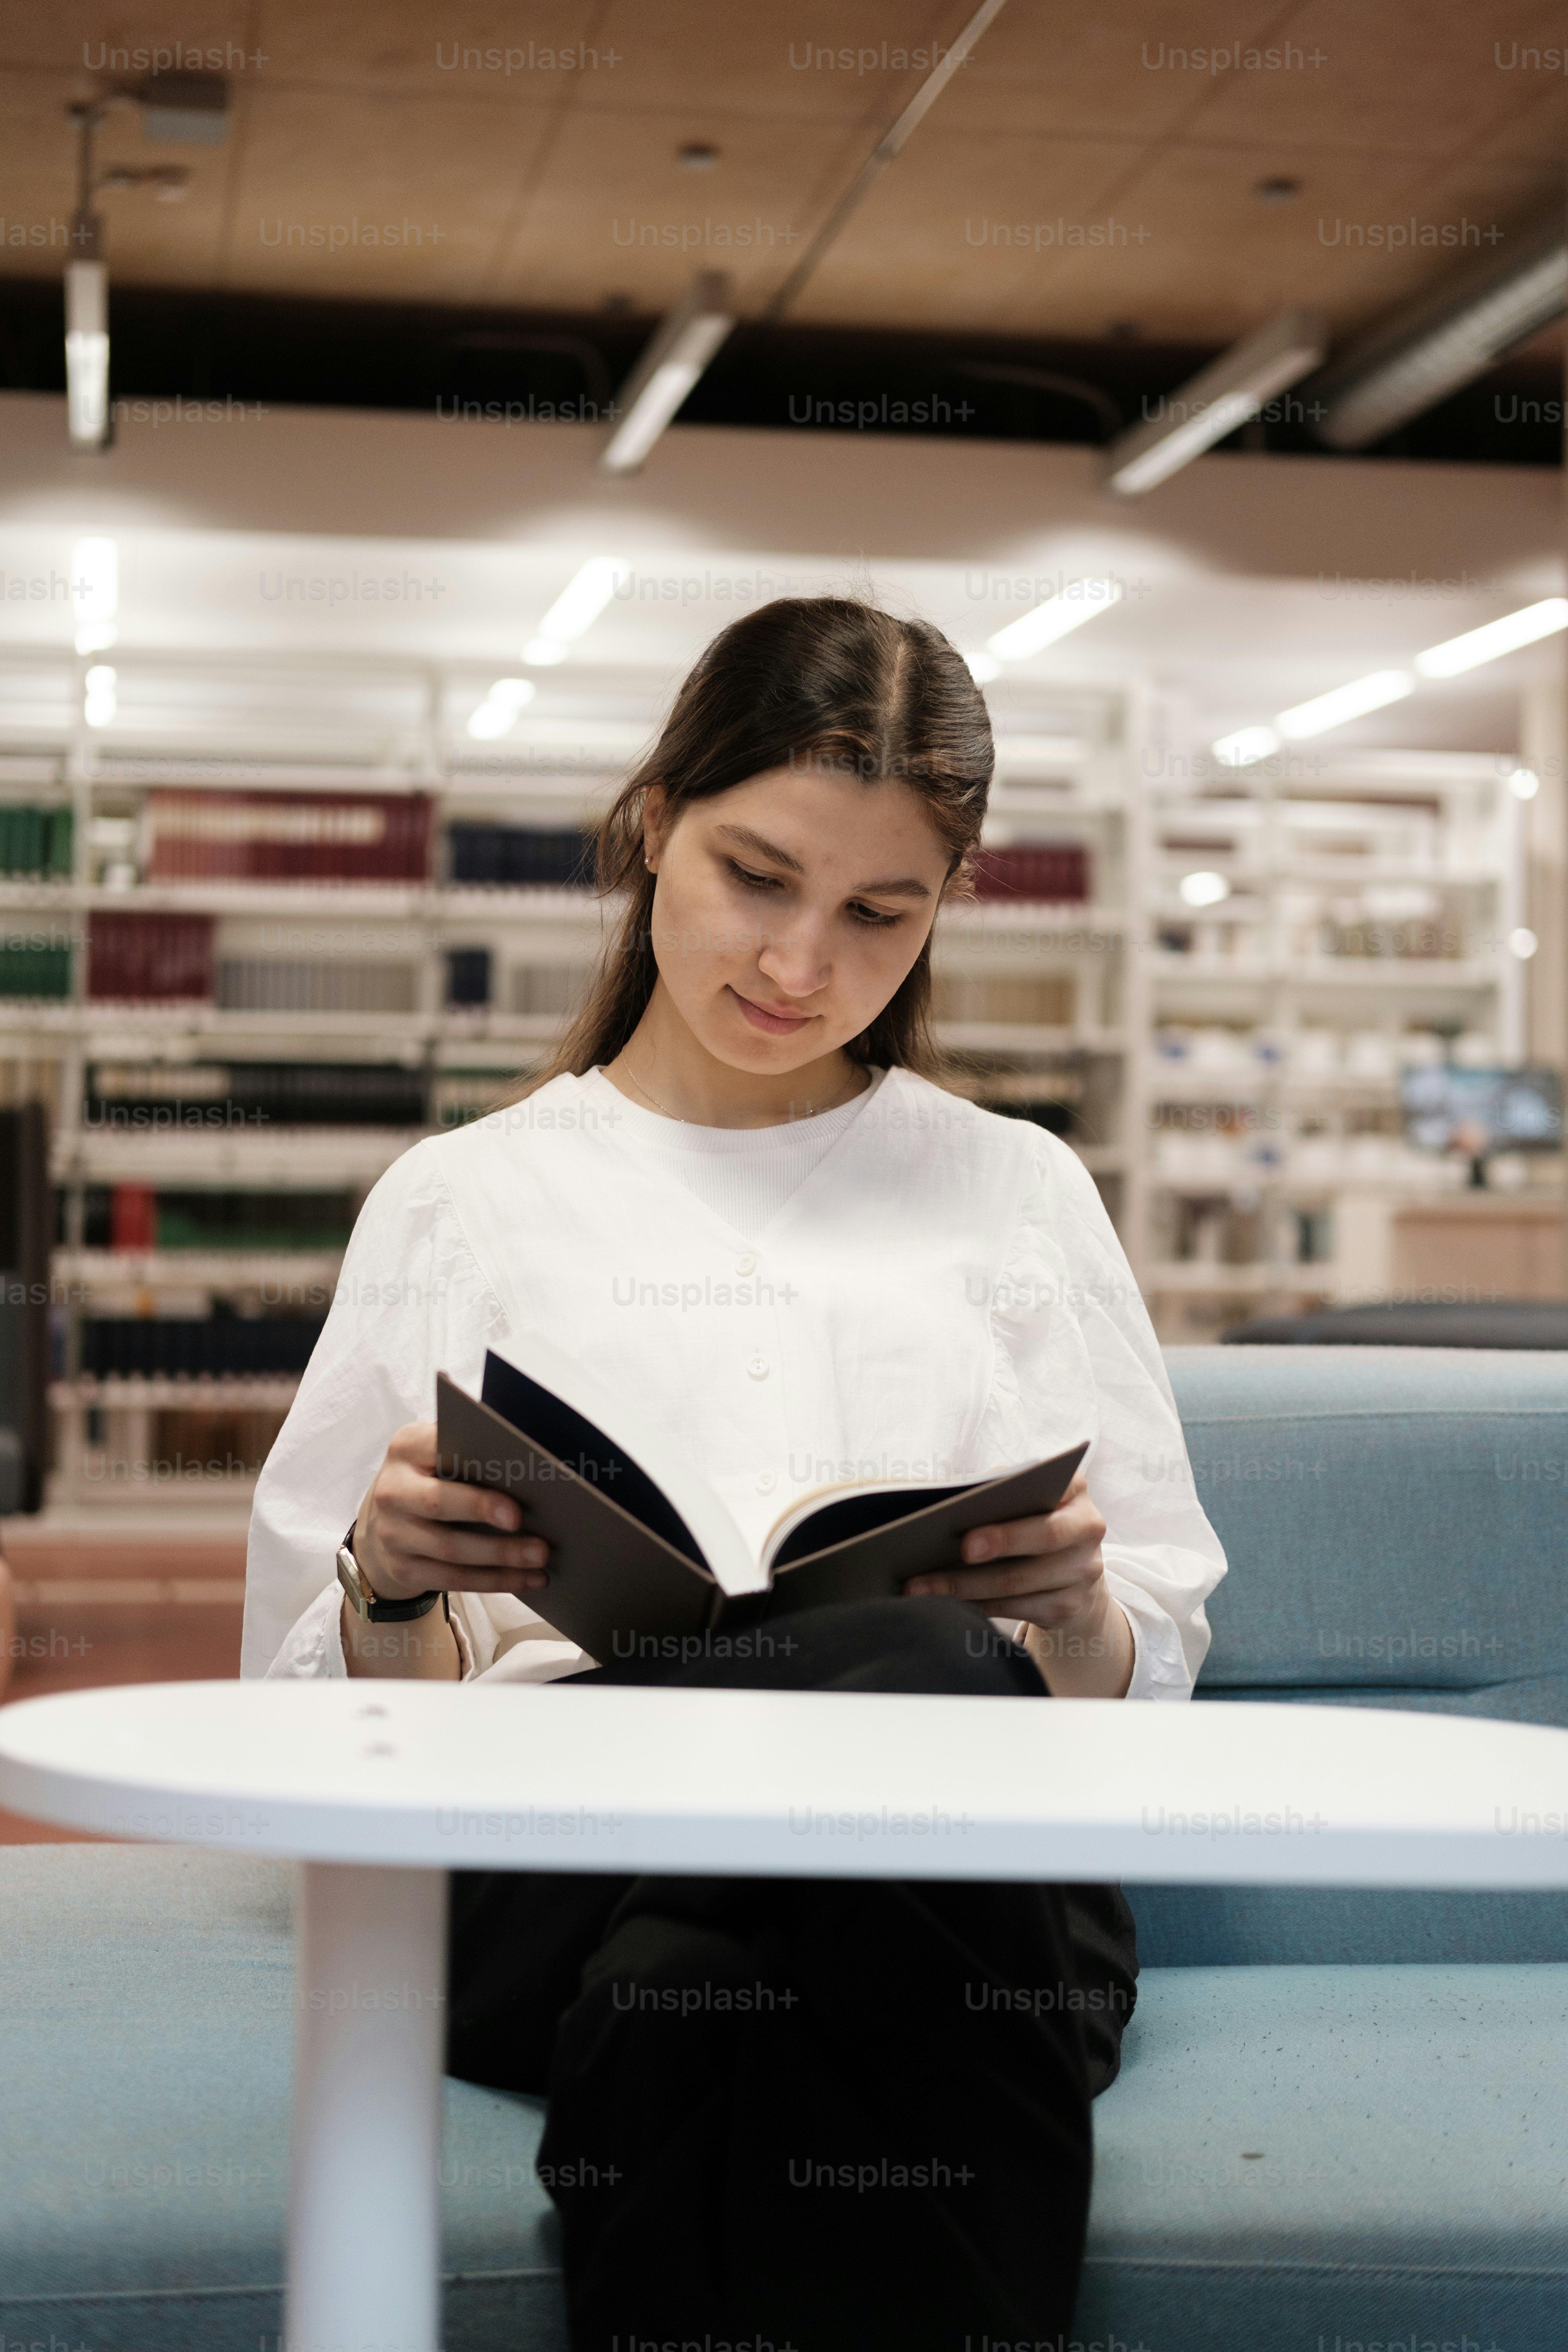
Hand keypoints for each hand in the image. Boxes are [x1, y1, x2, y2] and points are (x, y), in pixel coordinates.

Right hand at [352, 1422, 549, 1603]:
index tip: (507, 1487)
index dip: (467, 1462)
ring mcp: (393, 1534)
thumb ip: (470, 1452)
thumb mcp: (436, 1455)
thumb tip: (528, 1465)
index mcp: (406, 1449)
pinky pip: (453, 1579)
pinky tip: (527, 1578)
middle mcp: (392, 1491)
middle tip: (524, 1521)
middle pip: (439, 1503)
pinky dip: (494, 1580)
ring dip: (500, 1555)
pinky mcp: (403, 1568)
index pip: (436, 1448)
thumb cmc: (430, 1479)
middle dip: (484, 1511)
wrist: (382, 1522)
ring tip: (539, 1556)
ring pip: (451, 1549)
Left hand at [903, 1471, 1132, 1696]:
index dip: (1006, 1523)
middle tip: (936, 1568)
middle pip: (1037, 1543)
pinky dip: (978, 1605)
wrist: (1073, 1567)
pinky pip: (1016, 1609)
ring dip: (964, 1588)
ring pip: (1018, 1584)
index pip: (1046, 1497)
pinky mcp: (1069, 1606)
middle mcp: (1088, 1528)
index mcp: (1075, 1489)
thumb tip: (952, 1503)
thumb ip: (999, 1490)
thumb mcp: (1025, 1496)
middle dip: (987, 1555)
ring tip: (920, 1588)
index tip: (964, 1540)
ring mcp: (1083, 1571)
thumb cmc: (1031, 1518)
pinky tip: (947, 1603)